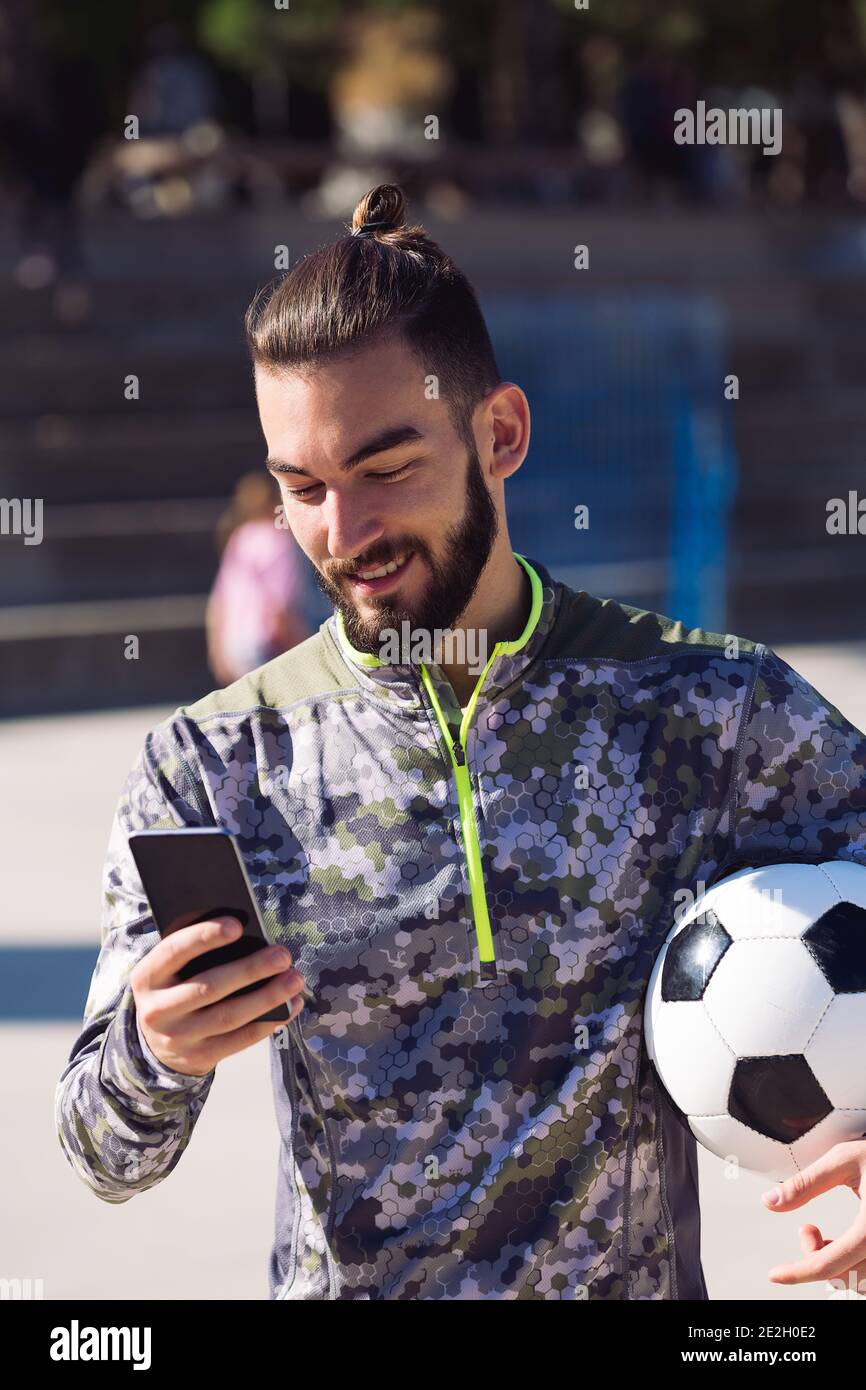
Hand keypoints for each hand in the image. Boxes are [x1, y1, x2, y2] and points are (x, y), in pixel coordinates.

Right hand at [130, 916, 305, 1077]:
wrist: (157, 1044)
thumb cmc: (176, 989)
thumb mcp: (170, 971)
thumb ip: (195, 954)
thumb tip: (247, 936)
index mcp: (147, 977)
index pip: (174, 951)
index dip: (204, 937)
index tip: (237, 925)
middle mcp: (157, 1010)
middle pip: (209, 987)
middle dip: (250, 969)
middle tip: (282, 954)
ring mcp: (178, 1038)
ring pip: (229, 1016)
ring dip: (267, 997)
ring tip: (294, 979)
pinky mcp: (200, 1057)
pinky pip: (240, 1040)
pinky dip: (269, 1022)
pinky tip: (291, 1005)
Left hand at [761, 1141, 865, 1291]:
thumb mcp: (844, 1160)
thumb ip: (806, 1184)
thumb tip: (771, 1202)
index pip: (831, 1263)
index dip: (799, 1272)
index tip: (776, 1274)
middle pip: (844, 1276)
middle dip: (816, 1256)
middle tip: (808, 1229)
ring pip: (859, 1281)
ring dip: (833, 1263)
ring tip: (821, 1234)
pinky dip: (849, 1265)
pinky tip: (841, 1244)